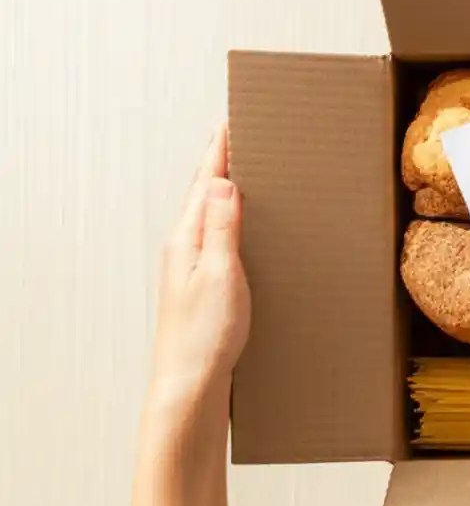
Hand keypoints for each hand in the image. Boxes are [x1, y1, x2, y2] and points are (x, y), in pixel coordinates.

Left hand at [149, 124, 249, 415]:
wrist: (190, 385)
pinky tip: (246, 228)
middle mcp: (184, 248)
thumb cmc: (204, 336)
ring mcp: (192, 267)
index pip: (206, 182)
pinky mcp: (203, 285)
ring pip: (211, 215)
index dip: (220, 150)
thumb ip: (221, 228)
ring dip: (228, 190)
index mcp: (186, 238)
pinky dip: (232, 221)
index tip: (233, 120)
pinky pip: (218, 238)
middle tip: (244, 136)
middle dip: (224, 163)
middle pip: (205, 194)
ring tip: (248, 171)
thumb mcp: (220, 275)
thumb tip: (223, 182)